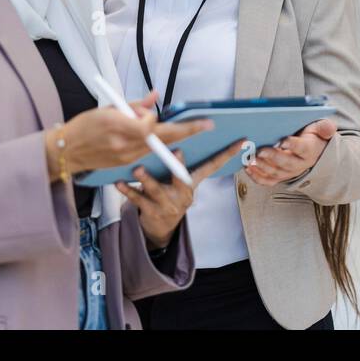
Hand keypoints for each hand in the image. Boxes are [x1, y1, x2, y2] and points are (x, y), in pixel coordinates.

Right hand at [44, 90, 214, 175]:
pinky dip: (155, 143)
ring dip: (168, 135)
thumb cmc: (84, 126)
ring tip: (178, 126)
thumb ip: (134, 104)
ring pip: (157, 146)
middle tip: (207, 125)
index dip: (154, 118)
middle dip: (187, 131)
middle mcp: (123, 144)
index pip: (148, 125)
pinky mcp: (126, 165)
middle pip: (162, 138)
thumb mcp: (107, 108)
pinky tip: (158, 136)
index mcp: (116, 125)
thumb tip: (155, 97)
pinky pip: (148, 152)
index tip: (152, 113)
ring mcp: (125, 158)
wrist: (67, 152)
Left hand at [114, 140, 245, 250]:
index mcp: (192, 182)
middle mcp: (183, 194)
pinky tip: (119, 183)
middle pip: (182, 178)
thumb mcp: (177, 181)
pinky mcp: (152, 212)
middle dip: (179, 165)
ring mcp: (168, 205)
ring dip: (147, 179)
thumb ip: (177, 160)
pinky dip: (127, 191)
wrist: (160, 228)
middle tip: (176, 152)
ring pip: (157, 190)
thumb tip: (176, 133)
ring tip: (138, 169)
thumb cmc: (168, 194)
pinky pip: (138, 200)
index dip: (227, 153)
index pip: (213, 165)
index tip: (240, 141)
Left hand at [245, 118, 336, 186]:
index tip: (283, 140)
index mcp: (309, 151)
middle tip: (260, 150)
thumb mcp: (320, 130)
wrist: (313, 154)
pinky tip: (247, 168)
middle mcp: (299, 164)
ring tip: (251, 159)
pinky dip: (257, 177)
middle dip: (273, 157)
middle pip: (287, 163)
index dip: (293, 145)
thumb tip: (329, 127)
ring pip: (276, 173)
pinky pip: (268, 181)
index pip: (302, 149)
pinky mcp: (279, 177)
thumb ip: (324, 127)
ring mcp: (288, 173)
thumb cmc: (312, 138)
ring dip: (262, 167)